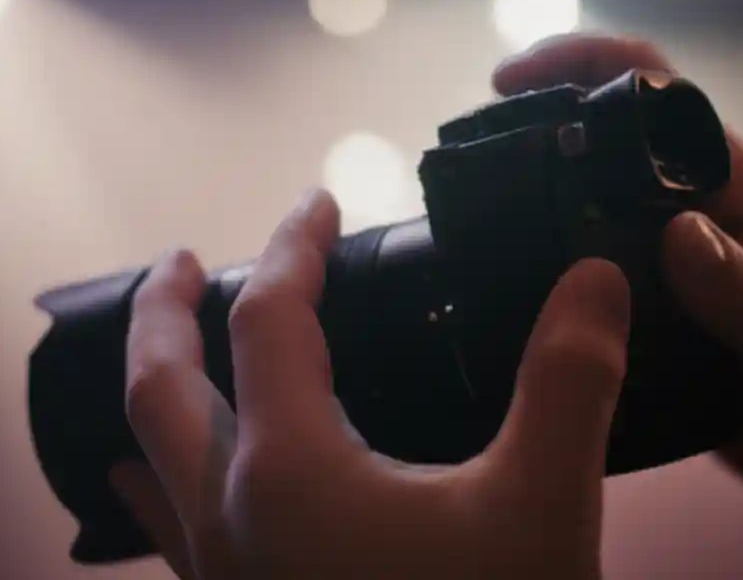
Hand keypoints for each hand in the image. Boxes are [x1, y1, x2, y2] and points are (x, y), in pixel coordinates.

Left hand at [111, 189, 630, 578]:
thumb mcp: (541, 510)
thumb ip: (569, 383)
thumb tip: (594, 280)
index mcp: (288, 469)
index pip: (269, 317)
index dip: (293, 244)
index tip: (321, 200)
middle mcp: (227, 517)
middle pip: (157, 384)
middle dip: (160, 313)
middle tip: (176, 263)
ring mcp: (217, 578)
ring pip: (149, 464)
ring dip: (151, 398)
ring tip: (158, 367)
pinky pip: (170, 535)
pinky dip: (164, 487)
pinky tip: (183, 496)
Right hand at [494, 33, 742, 575]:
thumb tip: (679, 232)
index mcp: (739, 191)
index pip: (658, 93)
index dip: (584, 65)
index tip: (507, 82)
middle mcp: (692, 210)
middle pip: (602, 140)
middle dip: (533, 131)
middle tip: (467, 163)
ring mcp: (664, 258)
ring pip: (582, 207)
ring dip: (528, 205)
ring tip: (466, 230)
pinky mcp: (644, 305)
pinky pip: (580, 271)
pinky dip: (538, 271)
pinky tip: (496, 298)